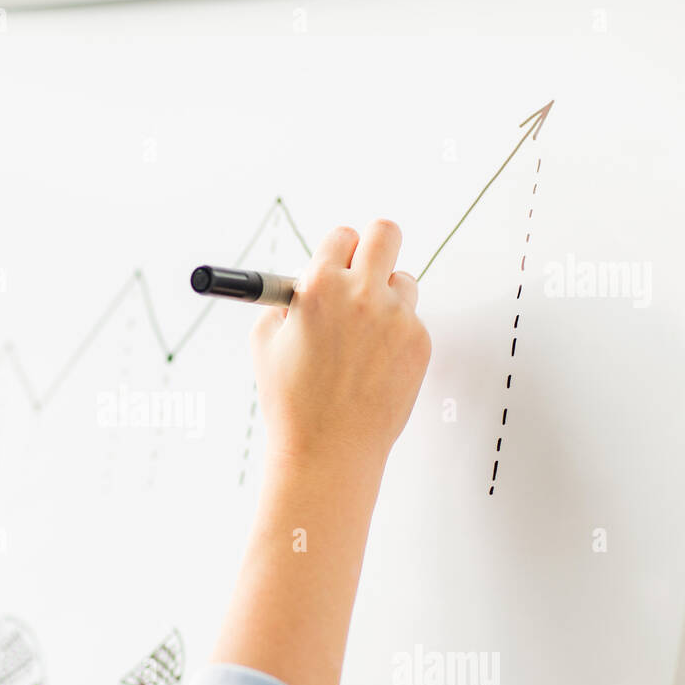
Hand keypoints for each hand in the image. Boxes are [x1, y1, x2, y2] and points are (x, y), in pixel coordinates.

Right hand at [249, 219, 430, 472]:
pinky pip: (411, 321)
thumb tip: (306, 282)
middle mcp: (361, 294)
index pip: (342, 236)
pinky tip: (372, 365)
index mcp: (319, 287)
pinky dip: (394, 335)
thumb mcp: (265, 342)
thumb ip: (286, 301)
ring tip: (362, 335)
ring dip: (386, 295)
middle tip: (366, 266)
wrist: (327, 450)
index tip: (336, 265)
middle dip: (375, 244)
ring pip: (403, 280)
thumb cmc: (293, 402)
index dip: (337, 252)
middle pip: (386, 234)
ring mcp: (397, 318)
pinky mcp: (419, 342)